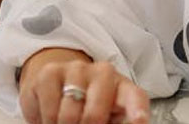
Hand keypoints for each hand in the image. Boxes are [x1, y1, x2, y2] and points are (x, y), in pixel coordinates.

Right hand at [18, 48, 149, 123]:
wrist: (61, 84)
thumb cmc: (91, 107)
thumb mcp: (108, 118)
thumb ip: (115, 123)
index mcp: (124, 88)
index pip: (135, 97)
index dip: (137, 110)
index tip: (139, 121)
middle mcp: (103, 73)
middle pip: (95, 115)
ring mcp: (76, 69)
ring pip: (69, 117)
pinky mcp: (50, 72)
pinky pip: (49, 111)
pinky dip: (49, 123)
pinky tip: (52, 119)